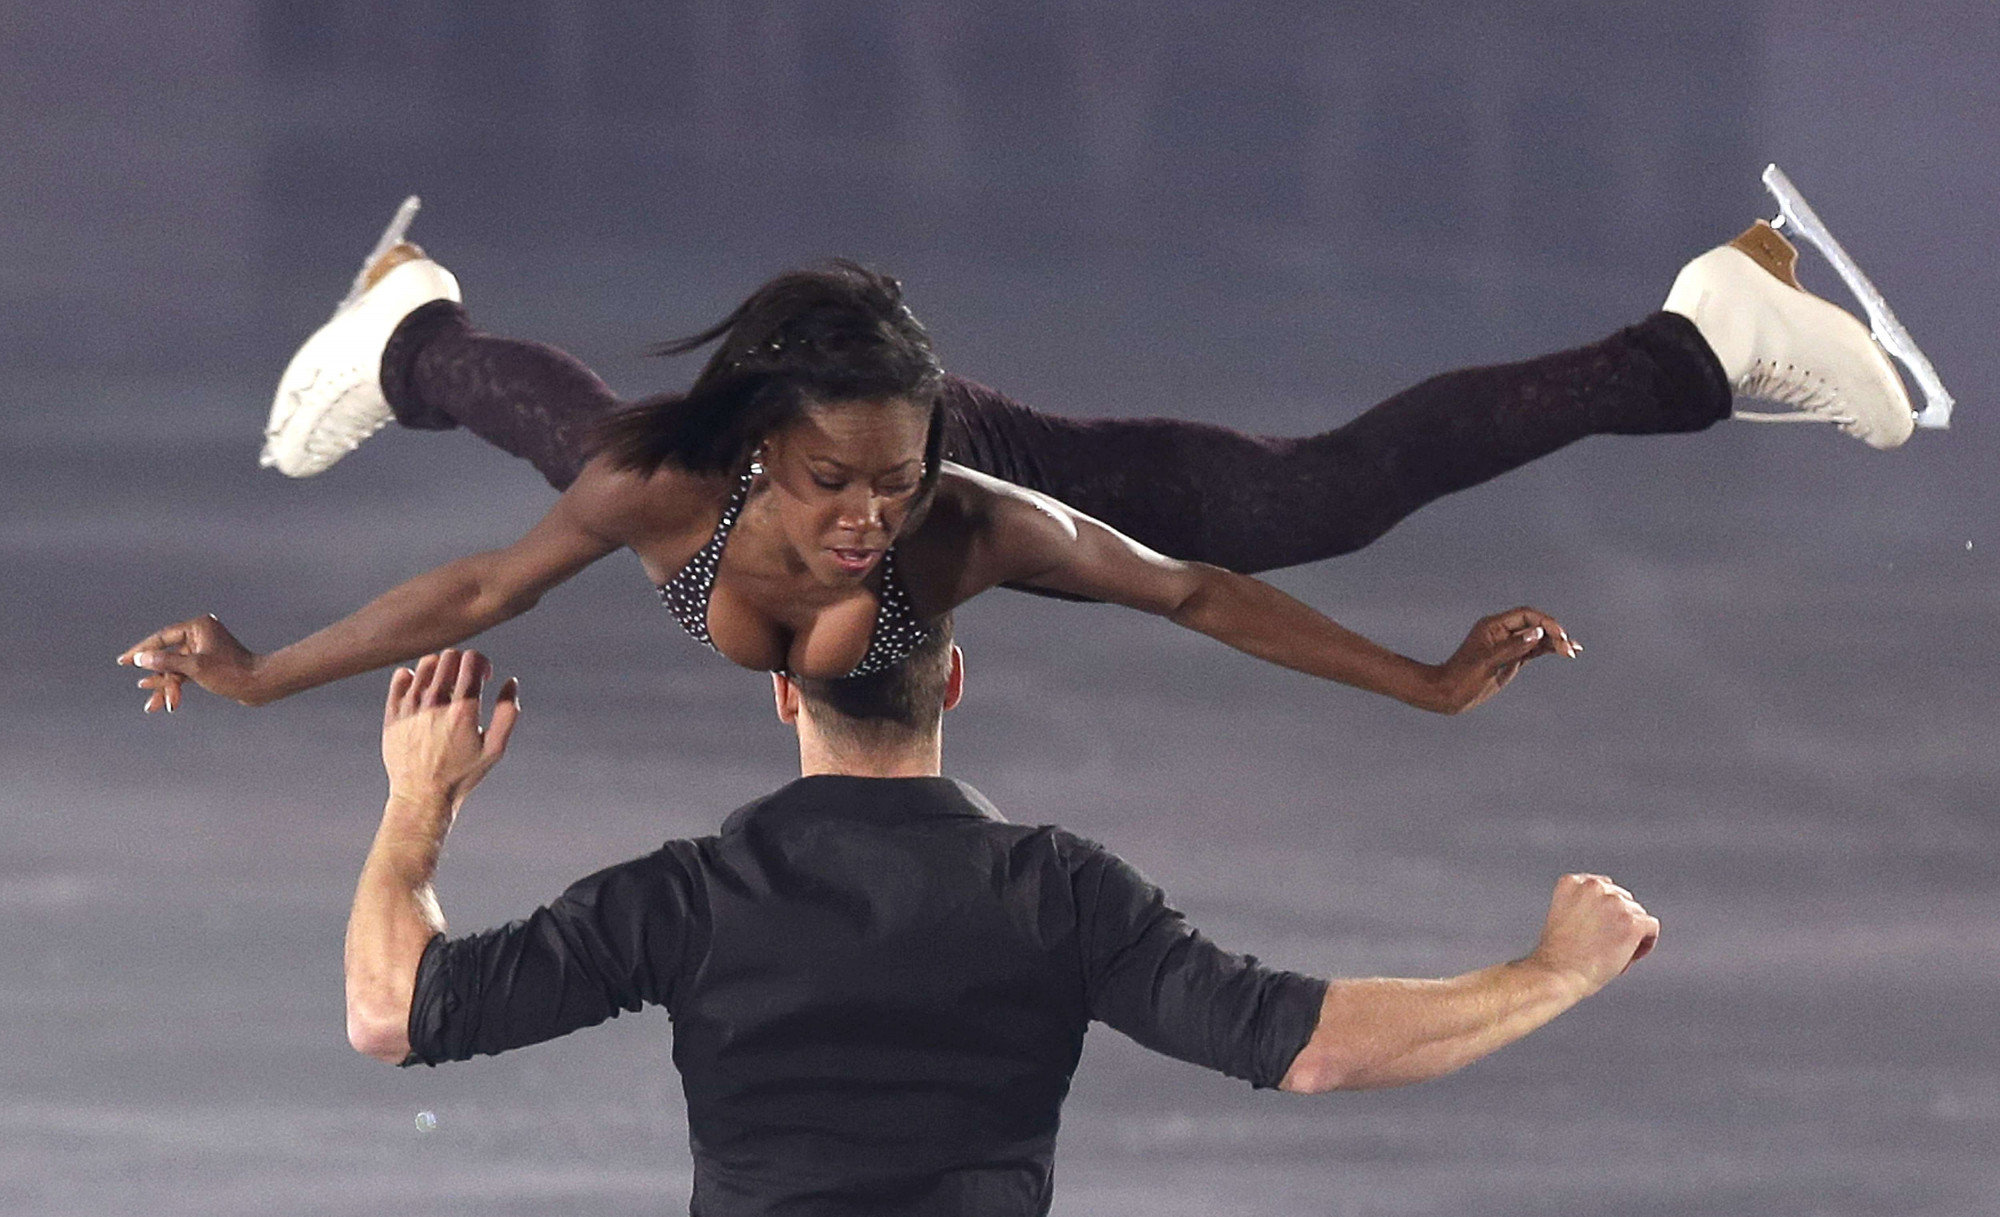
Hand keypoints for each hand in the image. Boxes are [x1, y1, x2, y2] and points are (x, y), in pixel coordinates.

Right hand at [118, 615, 262, 711]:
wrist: (260, 685)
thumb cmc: (231, 673)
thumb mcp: (195, 667)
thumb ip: (166, 662)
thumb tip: (141, 658)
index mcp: (198, 627)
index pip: (162, 638)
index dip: (141, 650)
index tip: (123, 661)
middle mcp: (200, 635)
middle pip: (168, 656)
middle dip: (157, 677)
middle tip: (142, 689)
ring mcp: (204, 650)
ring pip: (176, 668)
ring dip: (166, 687)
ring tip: (152, 706)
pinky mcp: (208, 664)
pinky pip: (185, 674)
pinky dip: (177, 686)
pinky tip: (166, 700)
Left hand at [381, 649, 520, 810]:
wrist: (422, 795)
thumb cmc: (462, 774)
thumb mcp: (495, 749)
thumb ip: (508, 712)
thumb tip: (511, 682)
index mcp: (463, 709)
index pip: (472, 659)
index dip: (482, 663)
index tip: (483, 678)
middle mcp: (435, 702)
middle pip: (450, 655)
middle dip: (463, 662)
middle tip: (465, 681)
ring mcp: (411, 706)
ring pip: (426, 663)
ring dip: (440, 669)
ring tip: (444, 687)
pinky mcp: (393, 712)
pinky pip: (401, 677)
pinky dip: (413, 677)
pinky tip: (422, 692)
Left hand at [1425, 606, 1578, 712]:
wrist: (1448, 694)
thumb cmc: (1462, 676)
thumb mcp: (1488, 662)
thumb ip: (1513, 647)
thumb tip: (1537, 633)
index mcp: (1494, 626)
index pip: (1526, 616)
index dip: (1545, 623)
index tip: (1558, 636)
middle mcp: (1503, 632)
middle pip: (1535, 625)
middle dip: (1554, 634)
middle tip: (1569, 648)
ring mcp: (1509, 645)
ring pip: (1538, 639)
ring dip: (1556, 643)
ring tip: (1574, 650)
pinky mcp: (1512, 658)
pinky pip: (1534, 650)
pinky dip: (1549, 651)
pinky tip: (1565, 652)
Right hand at [1526, 873, 1658, 997]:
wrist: (1558, 973)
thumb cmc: (1558, 955)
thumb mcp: (1563, 917)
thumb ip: (1584, 906)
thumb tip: (1612, 914)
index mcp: (1572, 882)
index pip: (1603, 888)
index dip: (1604, 910)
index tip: (1599, 929)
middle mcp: (1594, 887)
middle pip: (1623, 899)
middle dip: (1619, 921)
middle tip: (1605, 945)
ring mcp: (1615, 903)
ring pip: (1638, 914)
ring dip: (1631, 934)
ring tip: (1614, 955)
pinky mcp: (1632, 922)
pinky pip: (1651, 927)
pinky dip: (1645, 943)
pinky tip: (1630, 956)